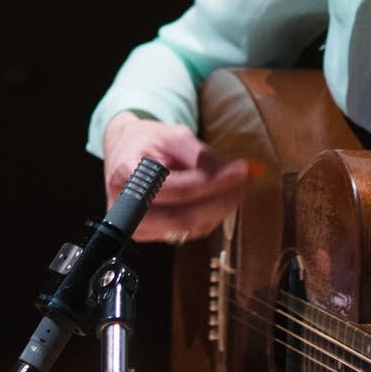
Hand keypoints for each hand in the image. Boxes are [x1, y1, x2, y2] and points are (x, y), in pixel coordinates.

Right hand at [101, 112, 254, 243]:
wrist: (124, 152)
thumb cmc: (146, 142)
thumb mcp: (172, 136)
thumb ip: (200, 155)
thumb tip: (234, 173)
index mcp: (126, 178)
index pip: (178, 190)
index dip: (214, 182)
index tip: (242, 170)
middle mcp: (126, 210)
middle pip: (186, 216)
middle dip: (223, 200)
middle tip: (247, 180)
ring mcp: (138, 227)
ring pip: (192, 227)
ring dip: (222, 208)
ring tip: (238, 185)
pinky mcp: (152, 235)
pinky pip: (190, 231)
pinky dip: (212, 215)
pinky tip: (223, 197)